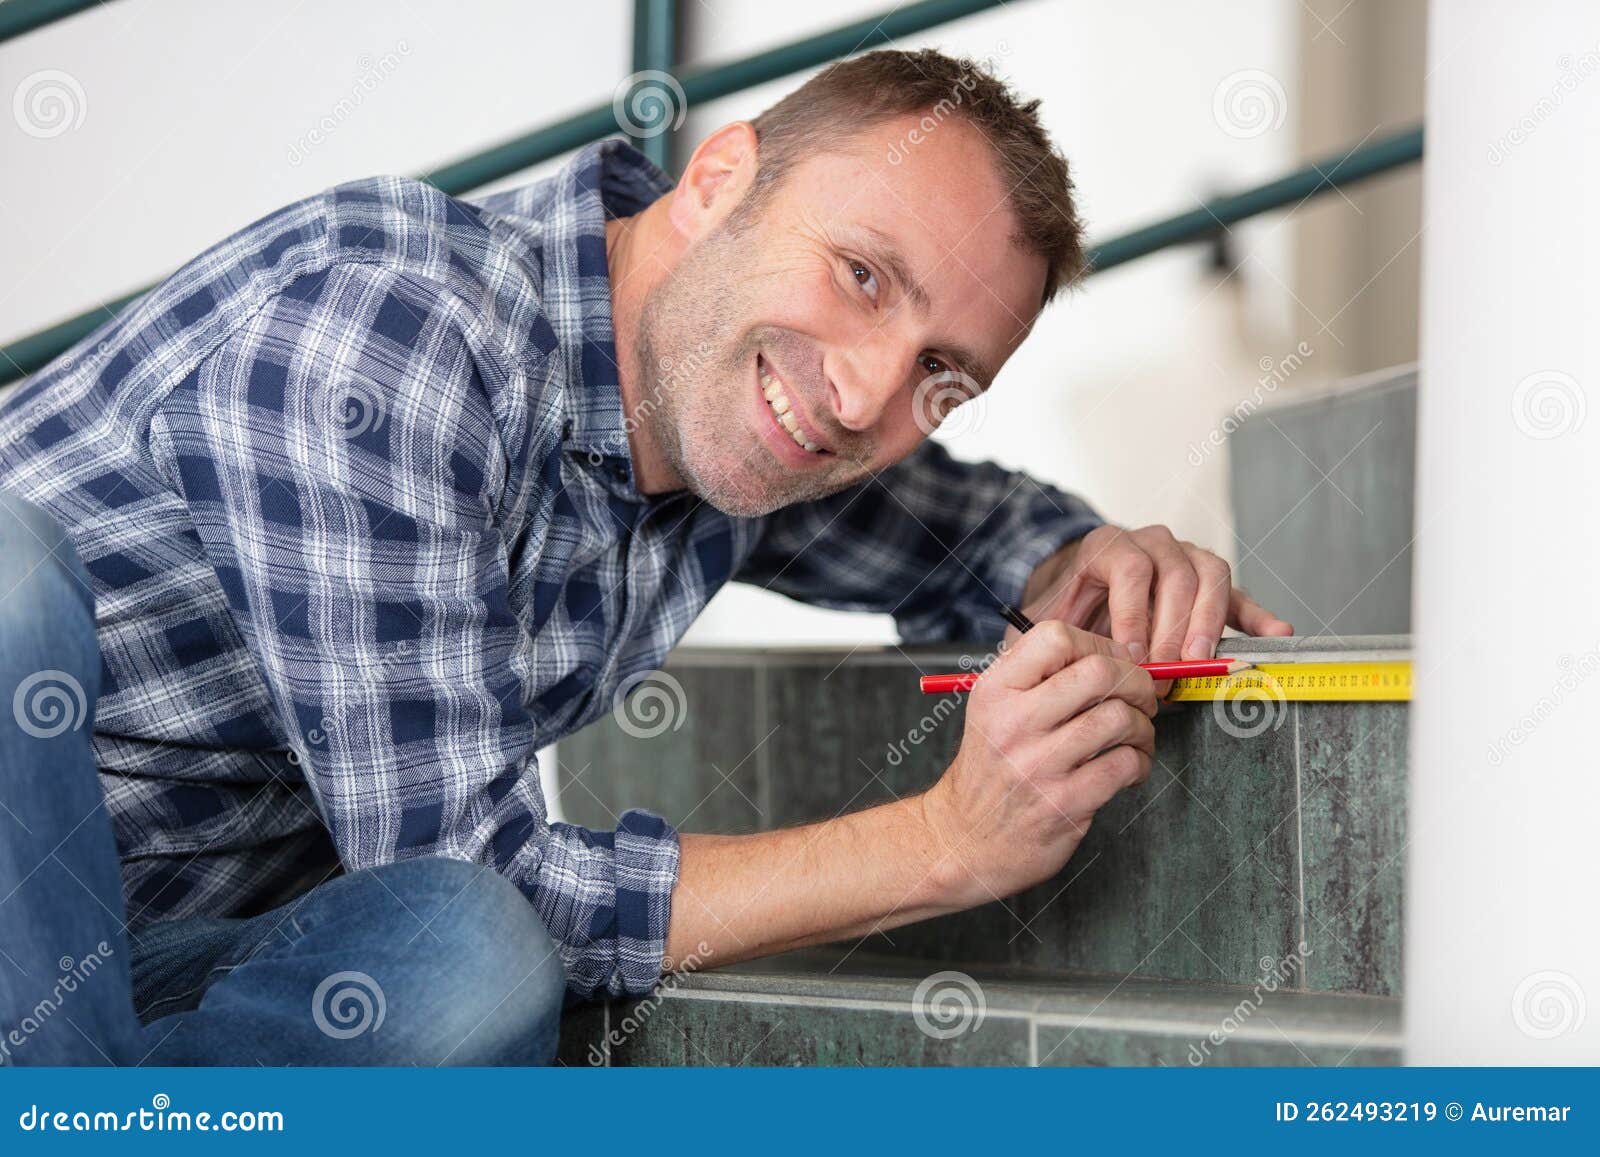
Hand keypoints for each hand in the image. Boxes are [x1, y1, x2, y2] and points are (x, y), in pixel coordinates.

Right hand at [919, 620, 1156, 906]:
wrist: (964, 839)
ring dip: (1143, 726)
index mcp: (996, 690)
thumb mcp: (994, 709)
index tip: (1114, 663)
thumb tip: (1119, 655)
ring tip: (1136, 736)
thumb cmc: (991, 768)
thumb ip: (1042, 677)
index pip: (1056, 636)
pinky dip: (1140, 763)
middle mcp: (1013, 722)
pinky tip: (1129, 767)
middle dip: (1136, 682)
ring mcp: (1038, 765)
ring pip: (1119, 718)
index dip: (1100, 644)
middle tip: (1142, 698)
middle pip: (1099, 672)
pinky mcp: (1063, 803)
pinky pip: (1124, 765)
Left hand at [1021, 525, 1292, 663]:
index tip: (1131, 657)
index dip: (1133, 614)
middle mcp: (1151, 542)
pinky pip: (1239, 595)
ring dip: (1208, 622)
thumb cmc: (1065, 610)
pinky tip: (1276, 634)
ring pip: (1210, 576)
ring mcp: (1186, 556)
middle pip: (1175, 575)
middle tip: (1165, 673)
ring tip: (1199, 661)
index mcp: (1108, 545)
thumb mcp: (1049, 618)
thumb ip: (1058, 636)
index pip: (1130, 569)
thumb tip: (1073, 667)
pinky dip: (1258, 616)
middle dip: (1171, 630)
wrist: (1079, 592)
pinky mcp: (1210, 581)